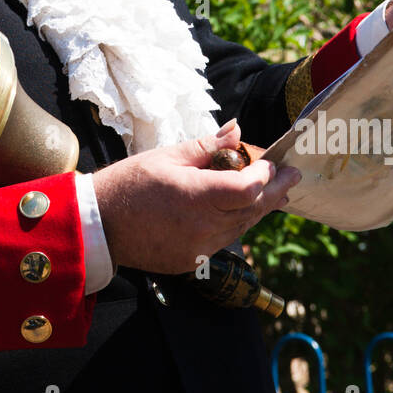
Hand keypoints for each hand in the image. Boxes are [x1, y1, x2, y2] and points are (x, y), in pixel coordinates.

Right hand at [91, 119, 300, 274]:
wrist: (100, 225)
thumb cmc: (130, 183)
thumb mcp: (168, 156)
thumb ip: (208, 147)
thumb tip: (237, 131)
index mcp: (197, 195)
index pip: (250, 188)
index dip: (267, 174)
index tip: (273, 161)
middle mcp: (203, 226)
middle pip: (253, 209)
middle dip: (276, 190)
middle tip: (292, 176)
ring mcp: (199, 248)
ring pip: (243, 227)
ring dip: (259, 208)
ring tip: (275, 192)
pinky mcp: (193, 261)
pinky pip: (224, 240)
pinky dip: (236, 223)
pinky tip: (241, 211)